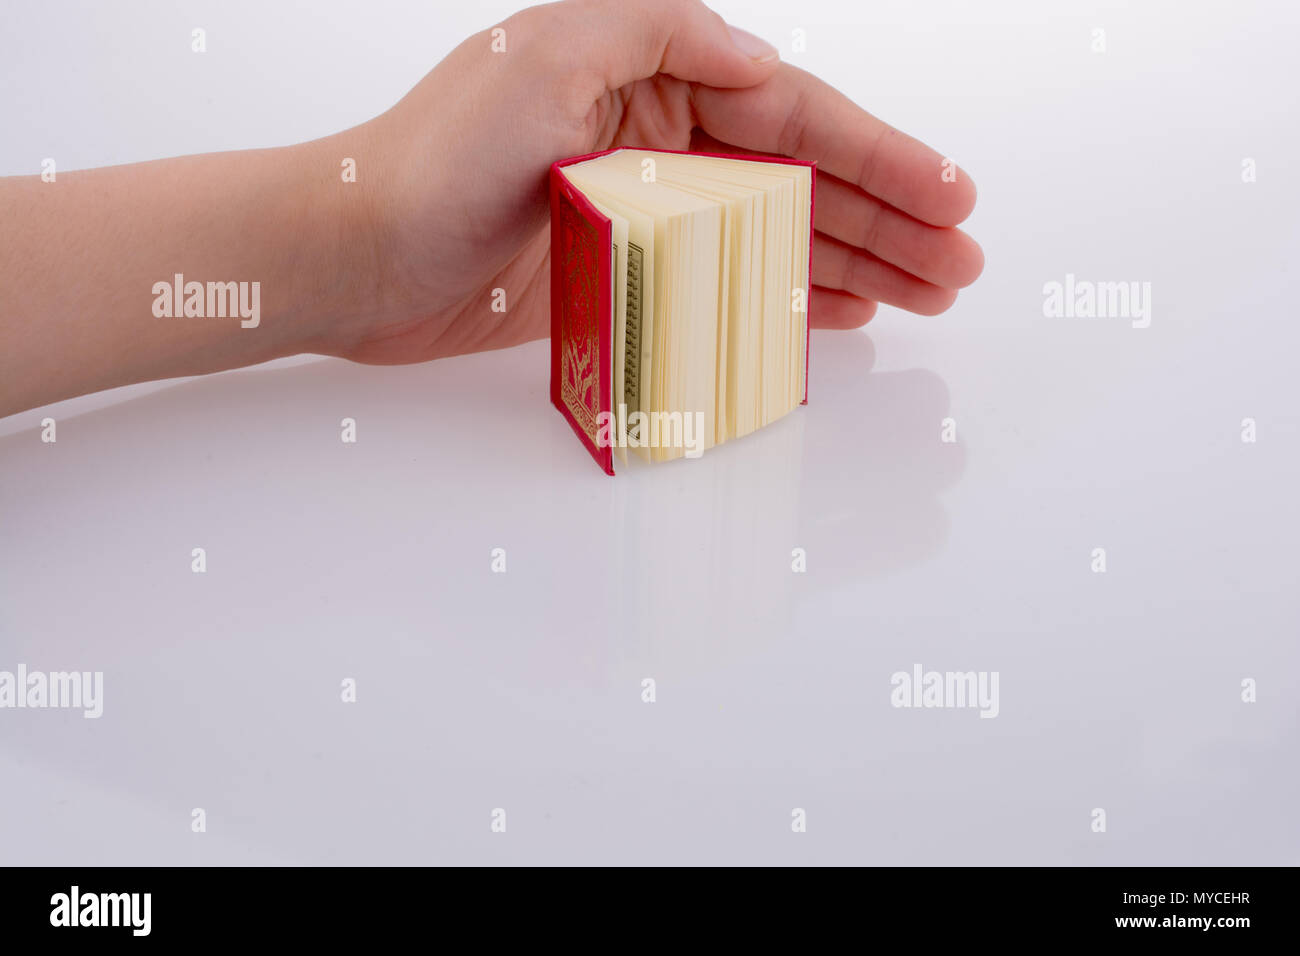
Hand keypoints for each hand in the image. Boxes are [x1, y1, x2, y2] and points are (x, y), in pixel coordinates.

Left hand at [327, 0, 983, 364]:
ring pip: (770, 233)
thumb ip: (661, 36)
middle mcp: (656, 139)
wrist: (350, 255)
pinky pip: (722, 282)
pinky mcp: (622, 271)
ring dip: (853, 261)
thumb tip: (764, 61)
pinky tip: (841, 315)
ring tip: (928, 295)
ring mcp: (643, 210)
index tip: (952, 195)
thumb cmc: (433, 158)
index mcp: (650, 75)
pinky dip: (781, 296)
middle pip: (799, 177)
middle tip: (961, 265)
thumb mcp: (543, 57)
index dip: (880, 154)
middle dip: (888, 218)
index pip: (792, 112)